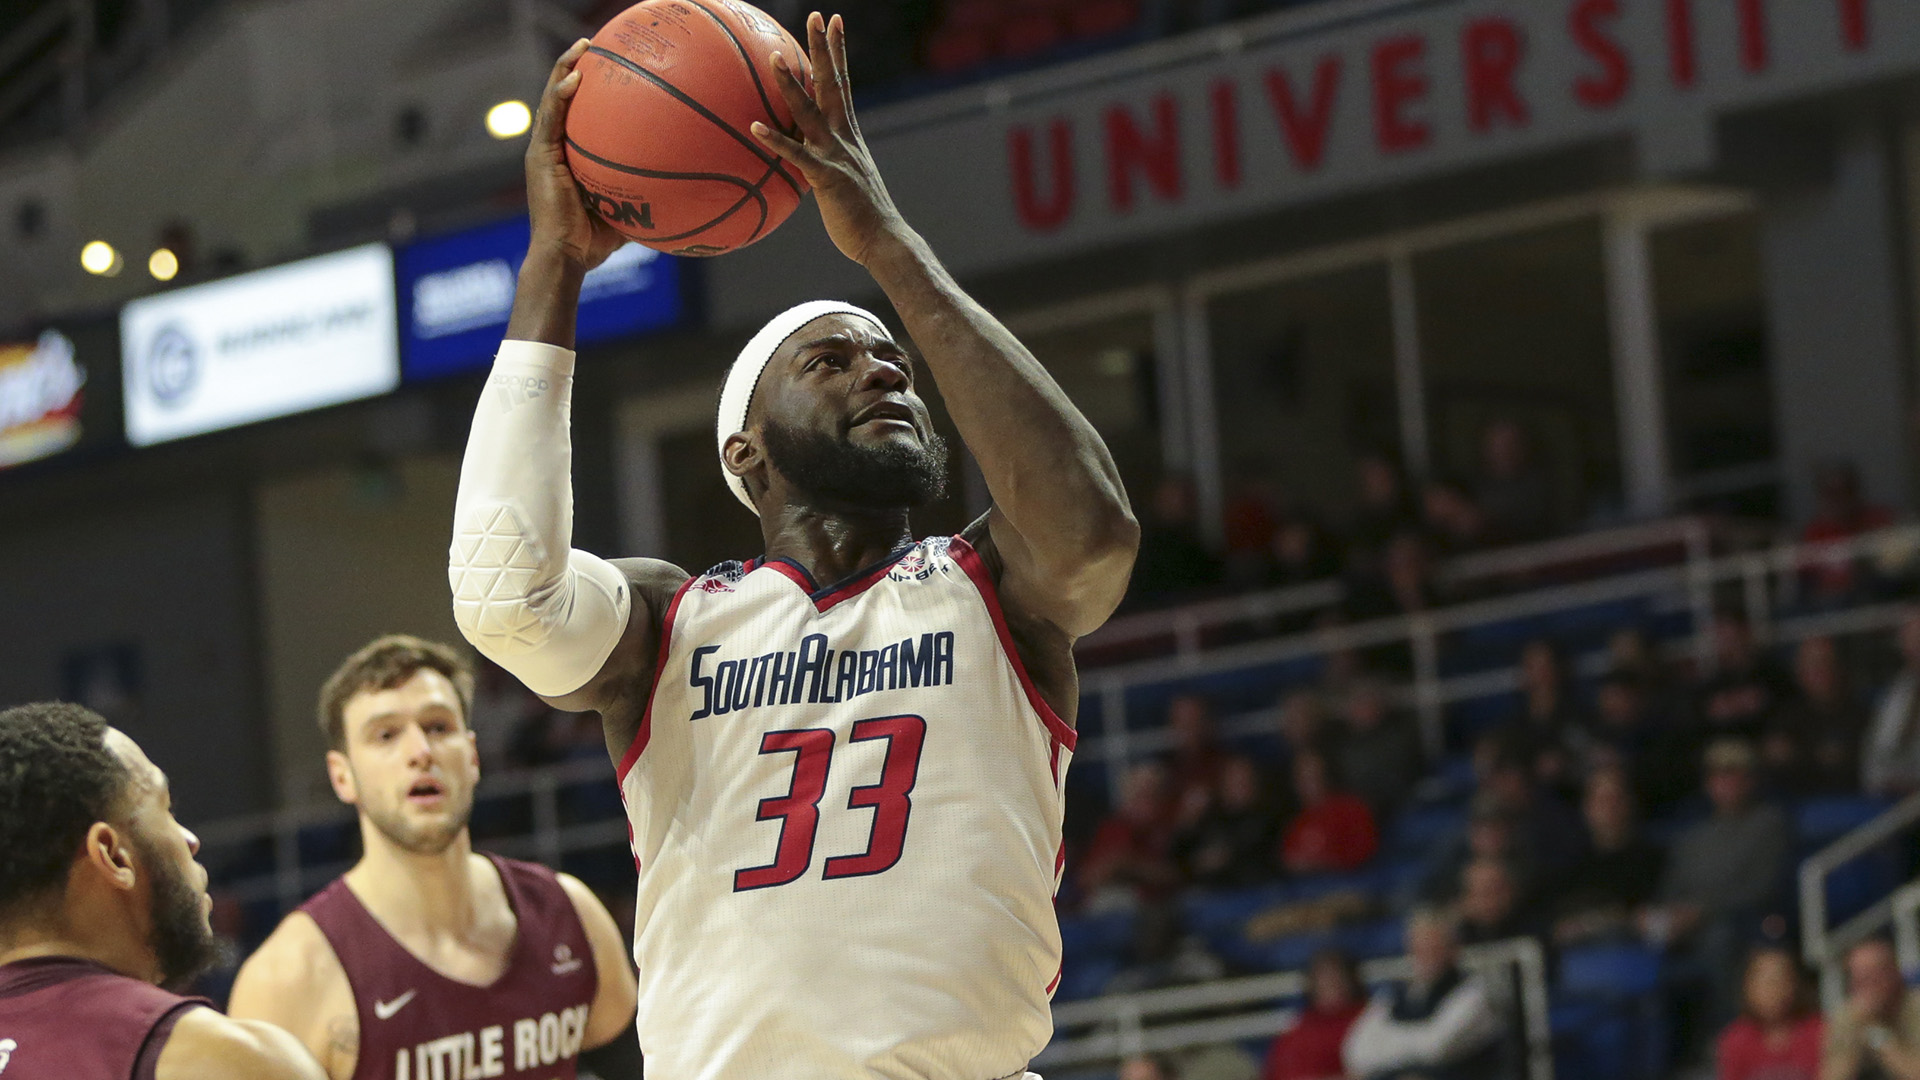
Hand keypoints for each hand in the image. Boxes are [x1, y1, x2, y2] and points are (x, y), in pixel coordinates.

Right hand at [526, 39, 626, 270]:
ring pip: (553, 100)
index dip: (588, 90)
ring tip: (583, 47)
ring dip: (566, 70)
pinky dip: (562, 96)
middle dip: (575, 68)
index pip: (577, 116)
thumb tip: (684, 194)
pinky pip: (552, 119)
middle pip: (562, 99)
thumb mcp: (625, 212)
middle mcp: (552, 149)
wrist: (565, 257)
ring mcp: (543, 151)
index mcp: (567, 158)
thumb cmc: (594, 242)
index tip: (608, 70)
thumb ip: (645, 196)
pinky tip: (577, 77)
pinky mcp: (539, 157)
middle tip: (593, 45)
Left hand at [752, 12, 907, 266]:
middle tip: (817, 16)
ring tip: (773, 58)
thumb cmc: (860, 216)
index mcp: (849, 134)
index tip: (834, 22)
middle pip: (833, 84)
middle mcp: (845, 137)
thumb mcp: (842, 180)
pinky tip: (754, 127)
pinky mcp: (827, 178)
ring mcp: (837, 155)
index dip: (838, 52)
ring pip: (811, 113)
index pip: (843, 84)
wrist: (883, 240)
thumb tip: (801, 155)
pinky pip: (798, 156)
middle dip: (824, 49)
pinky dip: (776, 141)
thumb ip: (822, 160)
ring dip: (791, 85)